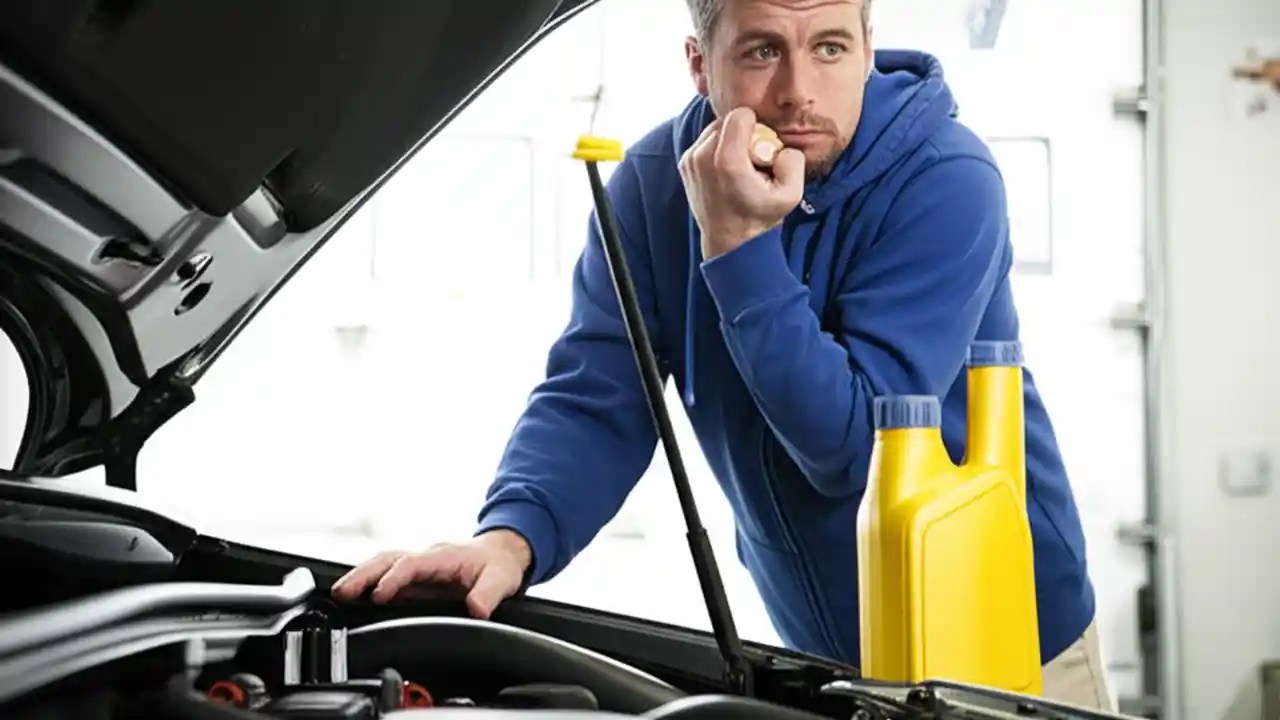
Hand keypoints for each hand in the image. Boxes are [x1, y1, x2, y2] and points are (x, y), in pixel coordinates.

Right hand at [330, 529, 531, 618]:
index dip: (394, 578)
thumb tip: (476, 609)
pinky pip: (386, 575)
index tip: (380, 594)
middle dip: (363, 574)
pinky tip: (354, 596)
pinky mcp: (414, 578)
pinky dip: (368, 583)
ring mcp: (418, 567)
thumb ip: (488, 595)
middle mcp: (426, 558)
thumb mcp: (501, 580)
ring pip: (382, 564)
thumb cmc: (498, 565)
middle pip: (387, 559)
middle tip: (342, 591)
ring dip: (360, 576)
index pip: (412, 563)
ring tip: (339, 594)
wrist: (501, 554)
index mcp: (443, 556)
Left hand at [678, 106, 804, 259]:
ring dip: (730, 140)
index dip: (756, 126)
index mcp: (727, 161)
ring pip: (716, 128)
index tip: (761, 150)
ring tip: (740, 167)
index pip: (740, 114)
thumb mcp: (791, 195)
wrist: (730, 243)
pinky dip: (718, 148)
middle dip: (744, 134)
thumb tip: (779, 146)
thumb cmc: (760, 219)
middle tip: (752, 161)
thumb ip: (793, 161)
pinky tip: (727, 171)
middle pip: (728, 120)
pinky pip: (706, 140)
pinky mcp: (684, 163)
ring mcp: (690, 159)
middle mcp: (703, 156)